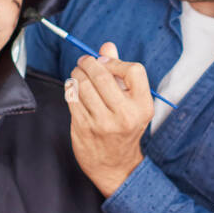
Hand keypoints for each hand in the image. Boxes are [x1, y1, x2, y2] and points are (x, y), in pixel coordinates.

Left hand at [64, 41, 154, 197]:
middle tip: (84, 62)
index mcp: (143, 106)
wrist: (115, 165)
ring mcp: (103, 123)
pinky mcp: (83, 127)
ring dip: (77, 74)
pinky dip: (70, 88)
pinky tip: (73, 89)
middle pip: (102, 75)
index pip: (134, 70)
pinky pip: (71, 98)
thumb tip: (107, 46)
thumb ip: (120, 73)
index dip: (116, 62)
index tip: (106, 63)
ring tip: (78, 75)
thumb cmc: (124, 128)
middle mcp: (125, 115)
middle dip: (88, 63)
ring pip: (83, 85)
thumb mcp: (132, 103)